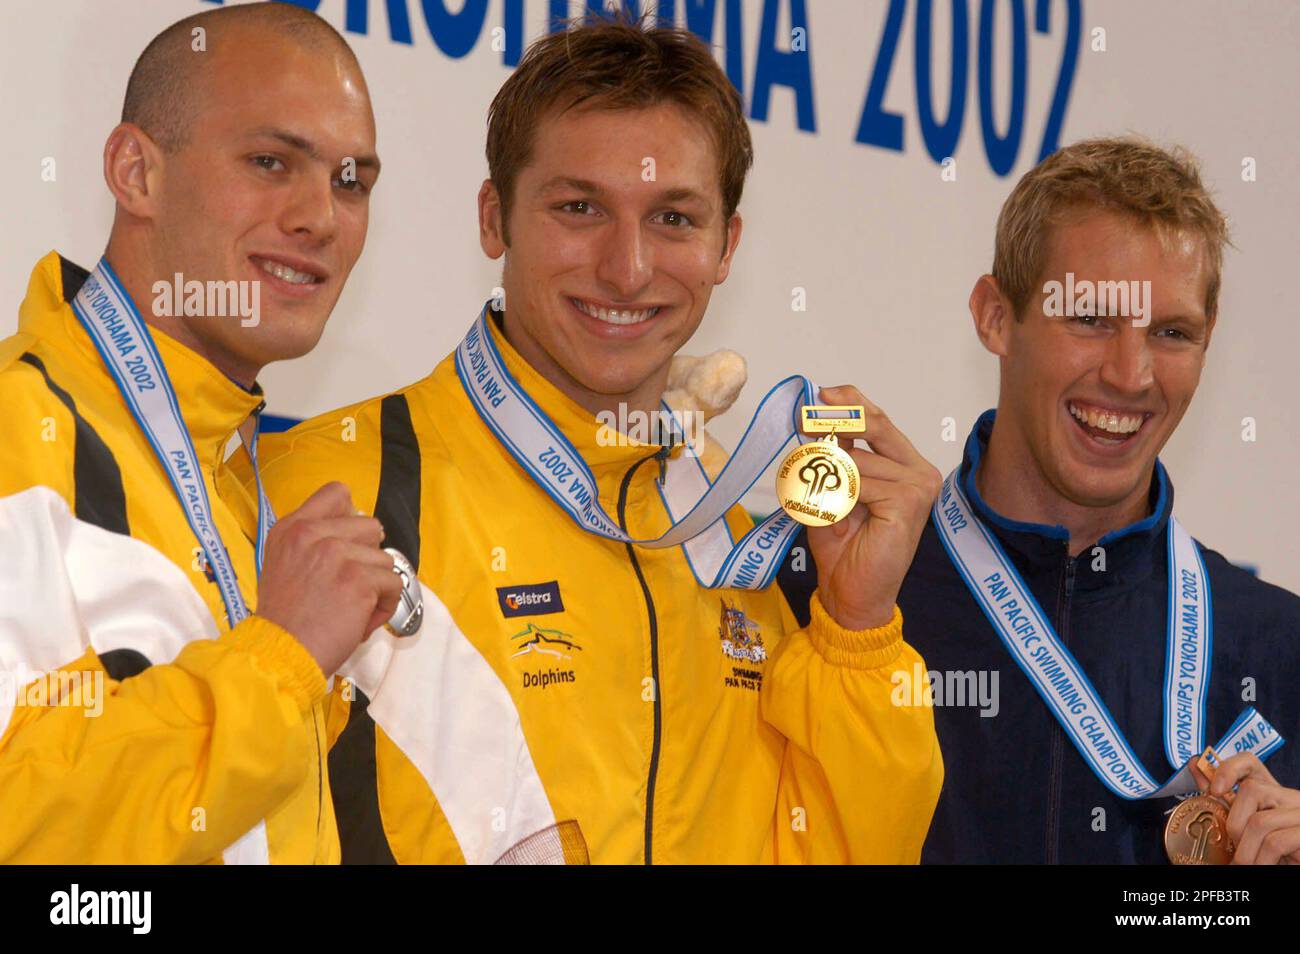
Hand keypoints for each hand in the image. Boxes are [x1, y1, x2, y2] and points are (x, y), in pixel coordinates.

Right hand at [255, 482, 402, 675]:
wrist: (279, 653)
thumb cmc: (284, 620)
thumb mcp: (282, 564)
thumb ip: (312, 541)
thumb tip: (355, 528)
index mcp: (292, 527)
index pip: (337, 493)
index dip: (352, 517)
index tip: (350, 542)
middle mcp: (313, 533)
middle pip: (370, 527)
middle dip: (368, 559)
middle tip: (348, 587)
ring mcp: (337, 553)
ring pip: (385, 560)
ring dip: (376, 588)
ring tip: (350, 609)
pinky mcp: (358, 578)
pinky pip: (393, 585)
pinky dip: (384, 607)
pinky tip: (359, 620)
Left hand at [804, 387, 941, 629]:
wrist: (850, 595)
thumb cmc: (842, 547)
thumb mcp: (829, 490)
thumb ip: (831, 458)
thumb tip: (815, 419)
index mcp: (904, 464)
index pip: (878, 418)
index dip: (849, 401)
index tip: (819, 395)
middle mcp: (919, 470)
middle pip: (875, 424)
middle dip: (835, 420)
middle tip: (803, 421)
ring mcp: (918, 485)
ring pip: (857, 460)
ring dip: (826, 477)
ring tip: (816, 501)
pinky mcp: (909, 502)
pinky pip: (858, 482)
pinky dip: (836, 495)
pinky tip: (834, 514)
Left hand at [1190, 752, 1299, 864]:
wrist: (1295, 871)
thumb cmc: (1269, 854)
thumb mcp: (1245, 827)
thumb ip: (1224, 801)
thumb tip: (1196, 765)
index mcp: (1272, 793)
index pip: (1250, 762)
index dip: (1228, 768)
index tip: (1214, 790)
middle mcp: (1291, 798)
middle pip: (1251, 790)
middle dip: (1234, 824)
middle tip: (1235, 849)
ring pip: (1260, 821)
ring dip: (1246, 850)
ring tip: (1246, 863)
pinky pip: (1275, 842)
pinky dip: (1260, 860)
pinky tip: (1259, 866)